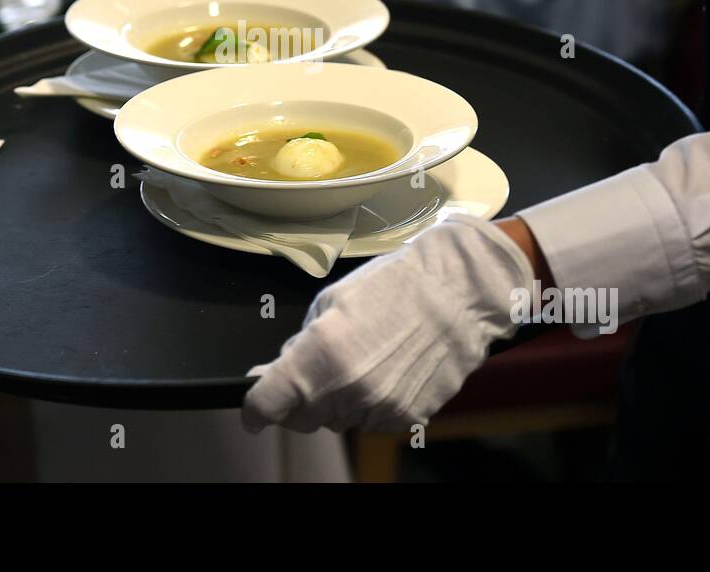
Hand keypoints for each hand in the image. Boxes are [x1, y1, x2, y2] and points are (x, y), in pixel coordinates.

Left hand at [242, 217, 534, 432]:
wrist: (456, 294)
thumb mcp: (330, 302)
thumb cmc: (391, 286)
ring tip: (361, 361)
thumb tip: (276, 370)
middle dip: (297, 401)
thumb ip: (300, 344)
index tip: (253, 410)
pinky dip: (368, 406)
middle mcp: (346, 390)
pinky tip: (384, 372)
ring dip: (336, 402)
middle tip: (312, 373)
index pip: (268, 403)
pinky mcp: (406, 418)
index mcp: (320, 356)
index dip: (255, 408)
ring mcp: (378, 408)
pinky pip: (371, 422)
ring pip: (337, 422)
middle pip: (301, 419)